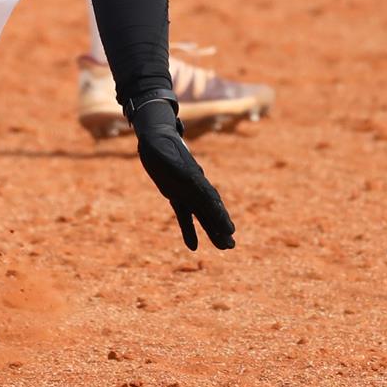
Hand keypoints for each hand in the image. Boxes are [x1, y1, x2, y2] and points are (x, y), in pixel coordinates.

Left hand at [132, 101, 235, 250]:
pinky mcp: (175, 195)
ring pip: (202, 216)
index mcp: (193, 177)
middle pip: (210, 210)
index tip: (228, 228)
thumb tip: (192, 176)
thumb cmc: (159, 144)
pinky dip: (189, 231)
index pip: (209, 199)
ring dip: (212, 231)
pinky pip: (184, 216)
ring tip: (226, 247)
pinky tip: (194, 247)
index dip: (218, 214)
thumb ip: (174, 163)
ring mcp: (186, 192)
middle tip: (231, 244)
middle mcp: (194, 186)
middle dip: (220, 227)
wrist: (156, 139)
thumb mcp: (164, 153)